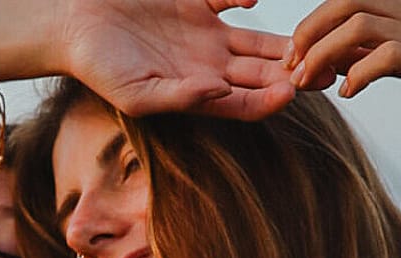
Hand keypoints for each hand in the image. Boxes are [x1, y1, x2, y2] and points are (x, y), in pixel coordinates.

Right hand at [60, 0, 296, 118]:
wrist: (72, 25)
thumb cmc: (97, 66)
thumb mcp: (136, 93)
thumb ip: (180, 96)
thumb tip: (222, 92)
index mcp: (196, 94)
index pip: (246, 104)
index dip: (272, 100)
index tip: (293, 90)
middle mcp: (207, 67)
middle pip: (262, 74)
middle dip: (296, 74)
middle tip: (327, 68)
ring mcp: (205, 34)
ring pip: (258, 42)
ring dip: (287, 43)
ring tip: (313, 38)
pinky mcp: (196, 2)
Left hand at [287, 0, 400, 138]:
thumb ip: (383, 52)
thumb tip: (340, 63)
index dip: (314, 21)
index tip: (295, 55)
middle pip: (345, 1)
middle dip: (308, 34)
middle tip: (292, 69)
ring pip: (357, 24)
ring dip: (323, 55)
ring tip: (310, 83)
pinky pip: (387, 55)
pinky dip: (358, 73)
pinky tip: (350, 94)